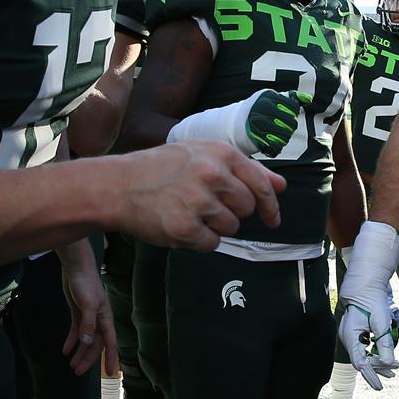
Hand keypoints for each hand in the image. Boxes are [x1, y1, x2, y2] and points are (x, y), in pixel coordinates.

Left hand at [58, 246, 115, 375]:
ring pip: (85, 340)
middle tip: (77, 372)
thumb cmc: (85, 284)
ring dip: (79, 353)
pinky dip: (71, 341)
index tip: (111, 373)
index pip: (110, 343)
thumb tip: (86, 344)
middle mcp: (99, 320)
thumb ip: (88, 324)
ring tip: (71, 365)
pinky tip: (65, 350)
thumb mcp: (87, 304)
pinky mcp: (78, 313)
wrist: (76, 268)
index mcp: (105, 319)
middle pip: (95, 344)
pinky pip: (76, 331)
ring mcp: (88, 317)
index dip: (111, 358)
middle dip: (88, 359)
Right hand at [118, 142, 285, 248]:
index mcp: (221, 154)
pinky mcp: (185, 228)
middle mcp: (213, 176)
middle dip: (232, 213)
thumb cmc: (159, 169)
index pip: (262, 185)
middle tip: (206, 206)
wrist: (117, 185)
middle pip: (247, 209)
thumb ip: (244, 169)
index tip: (273, 219)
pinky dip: (199, 240)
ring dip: (214, 226)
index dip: (271, 205)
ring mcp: (199, 202)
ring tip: (188, 211)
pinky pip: (212, 244)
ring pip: (231, 227)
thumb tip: (281, 185)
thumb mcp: (201, 154)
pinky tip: (180, 224)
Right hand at [243, 88, 308, 156]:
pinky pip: (274, 146)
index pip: (293, 107)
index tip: (288, 115)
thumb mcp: (273, 99)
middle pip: (291, 123)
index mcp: (268, 97)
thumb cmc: (260, 110)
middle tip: (285, 128)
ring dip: (284, 138)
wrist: (236, 122)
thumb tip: (308, 99)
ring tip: (279, 136)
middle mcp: (262, 109)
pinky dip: (276, 148)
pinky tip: (274, 145)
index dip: (293, 113)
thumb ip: (292, 97)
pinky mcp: (255, 137)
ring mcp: (258, 123)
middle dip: (290, 127)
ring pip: (284, 136)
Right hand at [337, 293, 398, 389]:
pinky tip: (384, 356)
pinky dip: (375, 352)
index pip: (359, 362)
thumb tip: (388, 363)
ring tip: (393, 369)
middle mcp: (347, 337)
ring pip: (363, 354)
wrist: (366, 285)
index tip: (379, 385)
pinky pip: (364, 347)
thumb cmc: (373, 300)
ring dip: (377, 361)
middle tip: (393, 374)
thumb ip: (384, 343)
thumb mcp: (381, 322)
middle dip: (377, 368)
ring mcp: (350, 334)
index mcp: (349, 335)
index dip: (370, 375)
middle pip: (362, 360)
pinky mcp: (355, 331)